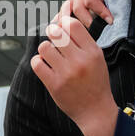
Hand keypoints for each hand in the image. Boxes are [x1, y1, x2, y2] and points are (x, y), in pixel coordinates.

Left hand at [30, 15, 116, 131]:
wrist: (95, 111)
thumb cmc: (96, 83)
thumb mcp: (98, 59)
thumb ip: (84, 42)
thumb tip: (63, 23)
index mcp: (92, 52)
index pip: (73, 25)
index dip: (64, 23)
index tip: (62, 29)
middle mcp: (80, 61)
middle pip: (56, 33)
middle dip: (52, 33)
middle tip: (54, 39)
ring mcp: (66, 73)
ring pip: (44, 47)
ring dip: (45, 49)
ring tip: (50, 55)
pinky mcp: (54, 85)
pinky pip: (37, 63)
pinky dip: (38, 62)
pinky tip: (44, 65)